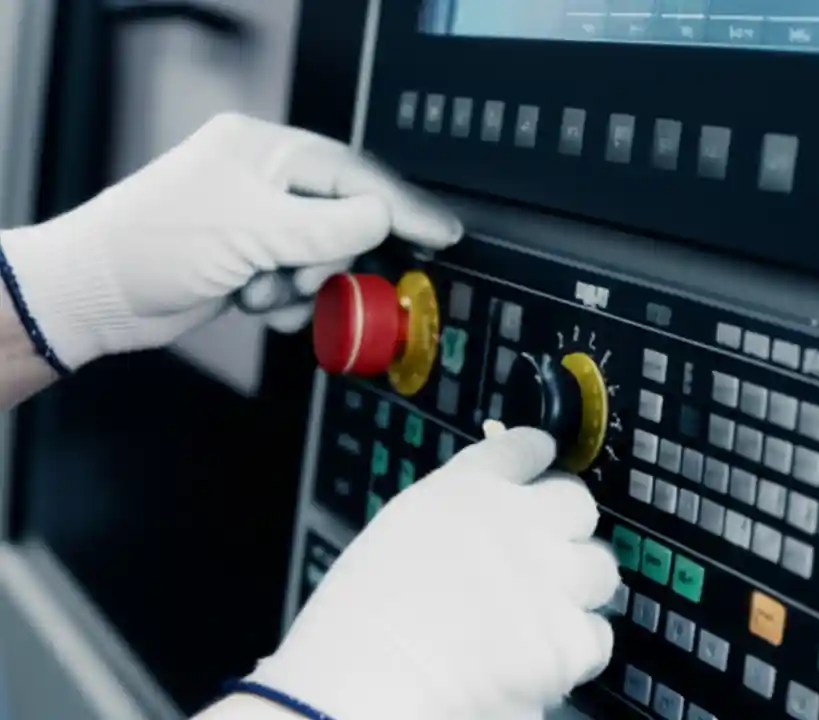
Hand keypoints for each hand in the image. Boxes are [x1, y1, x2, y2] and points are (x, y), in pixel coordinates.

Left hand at [0, 112, 461, 370]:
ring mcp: (258, 219)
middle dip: (331, 258)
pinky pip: (301, 280)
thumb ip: (330, 226)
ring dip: (304, 285)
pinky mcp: (251, 258)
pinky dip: (288, 301)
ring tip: (263, 291)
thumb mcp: (255, 229)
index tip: (441, 235)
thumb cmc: (155, 246)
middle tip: (311, 278)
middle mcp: (266, 179)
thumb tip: (383, 220)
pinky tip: (257, 304)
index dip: (403, 206)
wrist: (99, 296)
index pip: (356, 174)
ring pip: (325, 256)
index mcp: (266, 150)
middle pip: (345, 217)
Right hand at [247, 428, 619, 719]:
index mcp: (467, 488)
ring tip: (550, 610)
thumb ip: (452, 519)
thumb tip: (484, 530)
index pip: (524, 448)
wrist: (370, 680)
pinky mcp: (570, 638)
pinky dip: (577, 649)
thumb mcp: (399, 536)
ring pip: (599, 566)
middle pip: (576, 502)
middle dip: (566, 526)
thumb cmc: (361, 621)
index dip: (535, 457)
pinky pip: (597, 636)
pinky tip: (546, 658)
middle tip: (547, 553)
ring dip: (580, 585)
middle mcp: (519, 521)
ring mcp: (552, 577)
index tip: (539, 461)